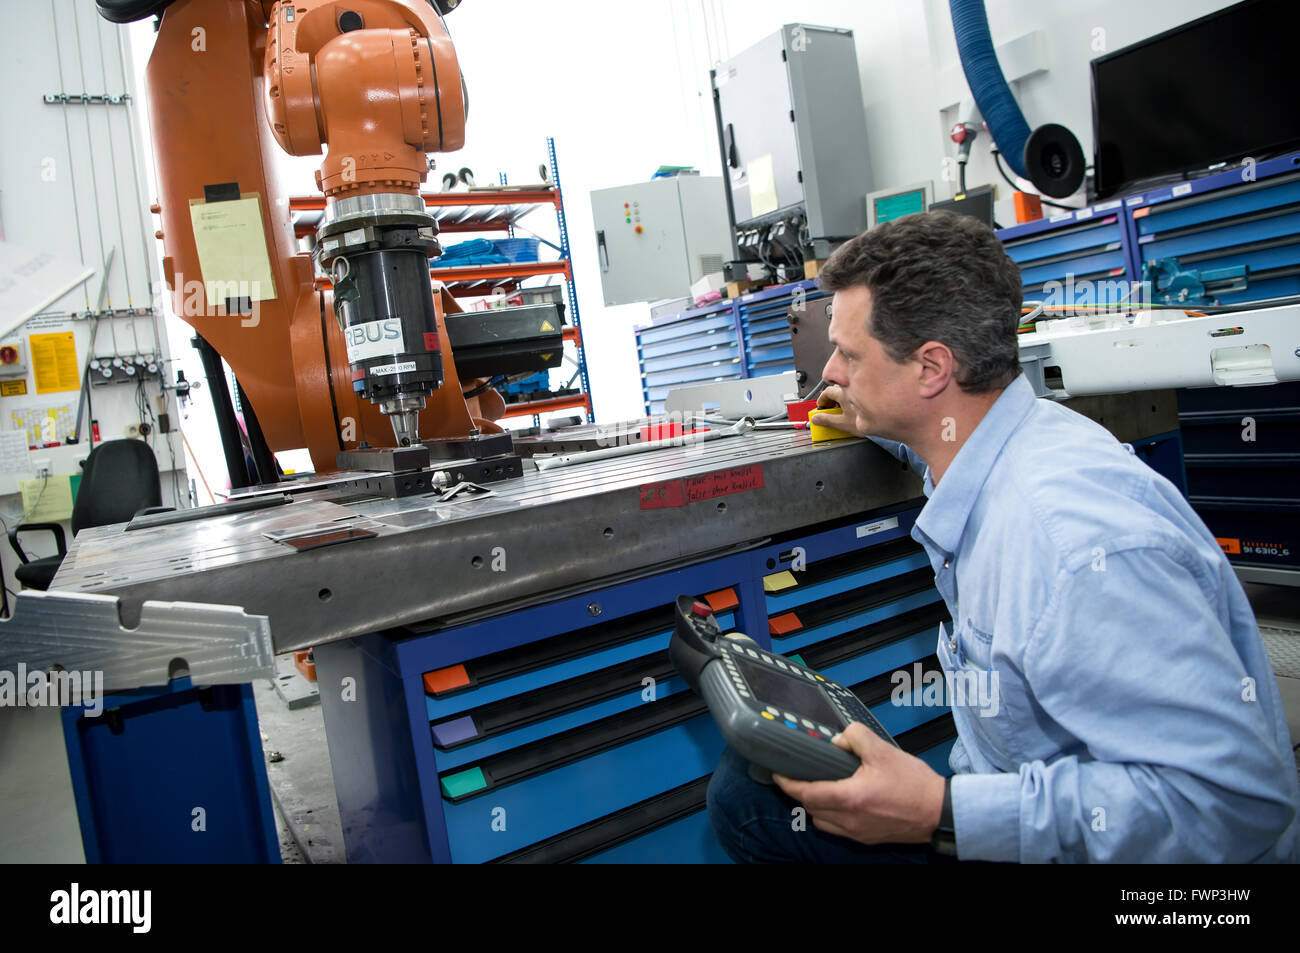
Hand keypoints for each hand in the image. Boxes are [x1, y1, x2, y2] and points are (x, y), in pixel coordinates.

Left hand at [773, 722, 945, 844]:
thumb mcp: (883, 752)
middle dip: (799, 792)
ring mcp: (858, 832)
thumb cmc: (916, 786)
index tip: (778, 774)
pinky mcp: (867, 838)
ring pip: (822, 821)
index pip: (806, 793)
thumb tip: (838, 739)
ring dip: (814, 805)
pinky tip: (839, 801)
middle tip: (797, 776)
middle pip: (810, 808)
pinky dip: (830, 816)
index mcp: (850, 798)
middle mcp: (850, 820)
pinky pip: (837, 829)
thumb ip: (855, 738)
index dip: (787, 783)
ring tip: (818, 787)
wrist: (939, 812)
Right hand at [809, 384, 869, 436]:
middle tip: (828, 409)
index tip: (820, 407)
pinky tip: (852, 409)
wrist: (884, 421)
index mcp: (843, 393)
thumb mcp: (842, 423)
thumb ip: (827, 420)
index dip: (821, 400)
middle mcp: (851, 388)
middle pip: (836, 390)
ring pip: (846, 391)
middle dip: (830, 399)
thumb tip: (817, 419)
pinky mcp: (867, 394)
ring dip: (840, 399)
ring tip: (840, 410)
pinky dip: (850, 399)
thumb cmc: (866, 420)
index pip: (827, 392)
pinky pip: (855, 393)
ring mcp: (859, 390)